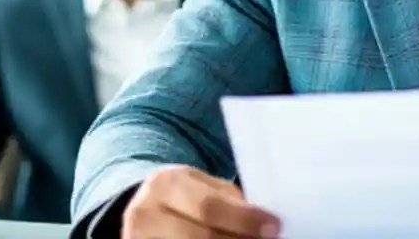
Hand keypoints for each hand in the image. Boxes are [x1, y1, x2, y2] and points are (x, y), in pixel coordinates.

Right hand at [122, 165, 280, 237]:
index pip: (208, 207)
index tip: (274, 228)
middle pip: (200, 238)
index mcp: (165, 185)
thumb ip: (229, 202)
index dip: (244, 220)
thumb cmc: (186, 199)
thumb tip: (265, 225)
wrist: (147, 212)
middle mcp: (144, 215)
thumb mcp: (202, 187)